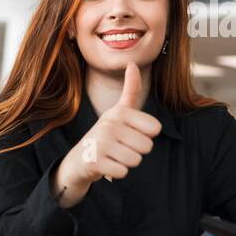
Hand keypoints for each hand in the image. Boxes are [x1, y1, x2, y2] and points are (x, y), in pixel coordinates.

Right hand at [53, 63, 160, 207]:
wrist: (80, 158)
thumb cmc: (107, 133)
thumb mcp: (119, 110)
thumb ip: (131, 89)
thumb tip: (132, 63)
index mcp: (120, 112)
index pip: (155, 128)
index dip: (146, 135)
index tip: (130, 133)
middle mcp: (109, 124)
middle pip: (147, 146)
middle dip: (136, 151)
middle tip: (120, 147)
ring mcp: (101, 143)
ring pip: (136, 160)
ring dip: (127, 162)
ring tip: (113, 155)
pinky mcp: (95, 161)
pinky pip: (123, 172)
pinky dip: (117, 172)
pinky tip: (106, 165)